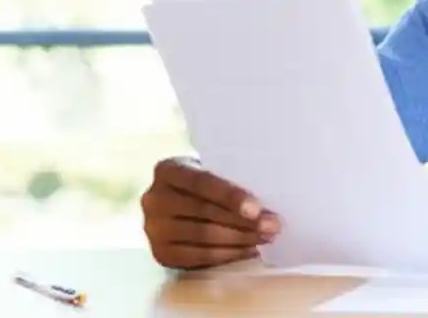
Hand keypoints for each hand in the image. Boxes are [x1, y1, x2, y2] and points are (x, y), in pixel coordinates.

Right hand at [141, 156, 280, 268]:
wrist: (177, 203)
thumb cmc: (203, 184)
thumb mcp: (210, 170)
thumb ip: (229, 179)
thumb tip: (265, 204)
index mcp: (167, 170)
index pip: (201, 182)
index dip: (229, 195)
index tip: (256, 208)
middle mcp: (154, 199)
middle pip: (204, 211)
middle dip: (243, 221)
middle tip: (273, 225)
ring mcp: (154, 229)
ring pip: (204, 236)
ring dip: (240, 239)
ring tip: (266, 237)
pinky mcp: (161, 254)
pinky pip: (199, 257)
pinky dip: (228, 254)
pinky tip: (249, 250)